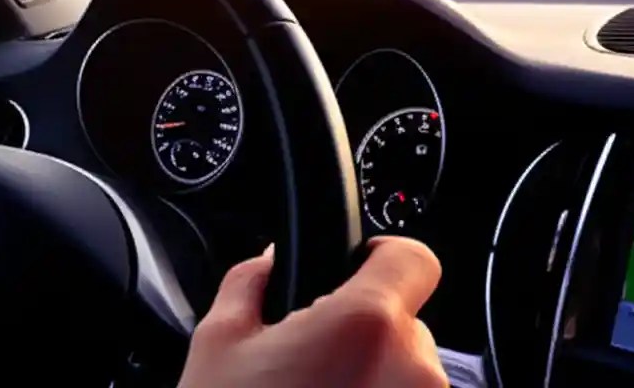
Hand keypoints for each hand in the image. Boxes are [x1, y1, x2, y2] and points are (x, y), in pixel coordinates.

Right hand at [179, 237, 445, 387]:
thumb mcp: (217, 346)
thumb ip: (250, 284)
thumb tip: (268, 263)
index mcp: (366, 326)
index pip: (413, 259)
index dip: (382, 259)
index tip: (363, 269)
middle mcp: (415, 373)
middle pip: (404, 327)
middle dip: (364, 339)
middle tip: (312, 368)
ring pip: (409, 379)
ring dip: (374, 385)